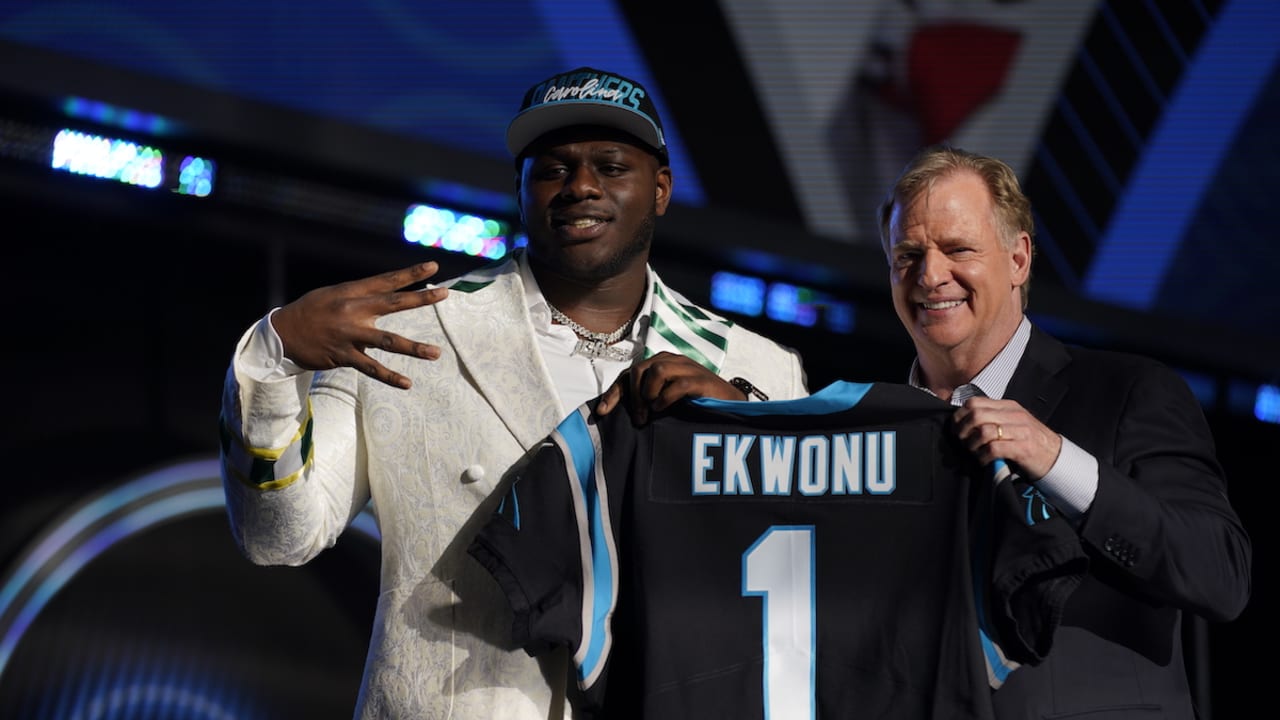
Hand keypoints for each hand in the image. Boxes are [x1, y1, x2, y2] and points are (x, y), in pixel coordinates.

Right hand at [270, 261, 449, 388]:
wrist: (280, 334)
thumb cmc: (311, 312)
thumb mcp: (334, 295)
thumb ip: (360, 295)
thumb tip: (386, 293)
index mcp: (351, 292)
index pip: (386, 280)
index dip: (410, 274)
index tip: (433, 267)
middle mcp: (352, 310)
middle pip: (392, 303)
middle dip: (421, 299)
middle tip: (445, 294)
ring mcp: (349, 334)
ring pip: (387, 341)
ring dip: (413, 348)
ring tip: (436, 353)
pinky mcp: (343, 355)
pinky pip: (370, 367)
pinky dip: (389, 376)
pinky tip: (406, 383)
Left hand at [596, 351, 747, 424]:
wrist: (728, 402)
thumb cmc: (694, 402)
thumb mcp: (665, 400)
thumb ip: (647, 400)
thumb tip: (622, 413)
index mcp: (660, 364)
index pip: (629, 374)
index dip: (614, 392)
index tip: (603, 412)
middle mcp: (671, 360)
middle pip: (639, 370)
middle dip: (633, 396)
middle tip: (639, 418)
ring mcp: (686, 367)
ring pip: (655, 370)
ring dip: (648, 395)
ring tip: (652, 412)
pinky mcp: (700, 379)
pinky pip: (676, 383)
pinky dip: (666, 398)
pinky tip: (664, 409)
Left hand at [952, 397, 1061, 478]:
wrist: (1057, 457)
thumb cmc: (1030, 441)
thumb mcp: (1013, 422)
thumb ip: (993, 418)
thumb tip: (963, 420)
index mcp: (1009, 406)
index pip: (975, 402)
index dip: (960, 416)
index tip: (956, 428)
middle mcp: (1014, 415)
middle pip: (976, 415)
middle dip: (963, 430)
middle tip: (963, 442)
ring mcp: (1020, 431)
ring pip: (983, 431)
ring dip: (972, 445)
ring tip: (974, 452)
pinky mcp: (1023, 448)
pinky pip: (993, 449)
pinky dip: (983, 456)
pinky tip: (984, 461)